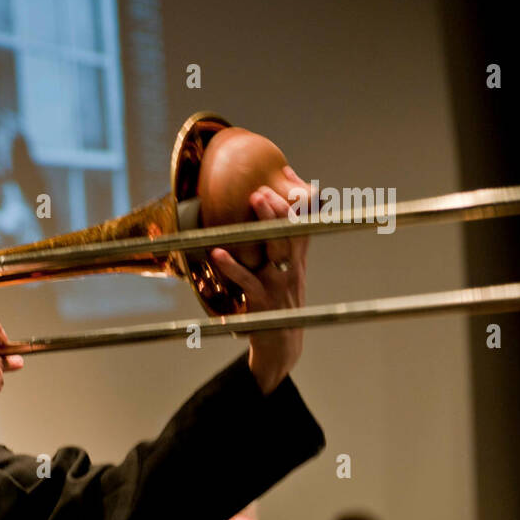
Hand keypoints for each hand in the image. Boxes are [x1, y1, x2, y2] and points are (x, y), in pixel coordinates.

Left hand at [209, 166, 311, 393]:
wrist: (282, 345)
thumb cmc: (279, 303)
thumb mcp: (286, 274)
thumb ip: (283, 246)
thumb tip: (279, 217)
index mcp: (295, 261)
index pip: (302, 225)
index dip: (297, 200)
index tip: (286, 174)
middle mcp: (290, 270)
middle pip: (291, 232)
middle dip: (279, 207)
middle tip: (263, 187)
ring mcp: (278, 286)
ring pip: (276, 250)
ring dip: (265, 224)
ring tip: (253, 201)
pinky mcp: (262, 302)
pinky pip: (246, 281)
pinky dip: (231, 267)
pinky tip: (218, 253)